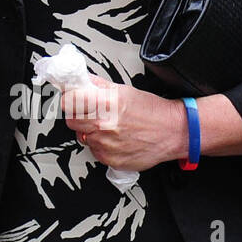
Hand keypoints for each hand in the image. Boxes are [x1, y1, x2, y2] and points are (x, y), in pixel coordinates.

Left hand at [63, 76, 184, 170]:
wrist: (173, 132)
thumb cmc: (151, 111)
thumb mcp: (123, 90)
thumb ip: (98, 86)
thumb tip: (81, 81)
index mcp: (105, 104)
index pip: (68, 102)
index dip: (69, 99)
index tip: (72, 99)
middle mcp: (103, 126)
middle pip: (71, 120)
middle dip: (78, 115)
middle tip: (90, 112)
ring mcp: (106, 145)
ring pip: (82, 136)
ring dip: (90, 131)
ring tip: (107, 126)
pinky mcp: (110, 159)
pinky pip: (94, 151)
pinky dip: (100, 145)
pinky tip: (114, 138)